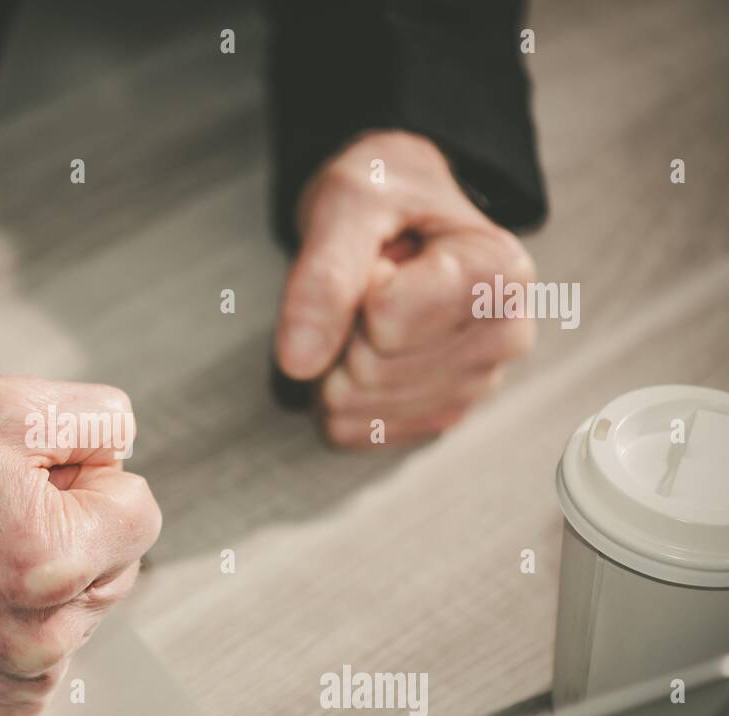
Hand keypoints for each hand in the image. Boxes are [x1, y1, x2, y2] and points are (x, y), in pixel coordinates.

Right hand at [0, 376, 160, 715]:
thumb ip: (90, 417)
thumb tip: (126, 446)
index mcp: (57, 557)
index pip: (141, 507)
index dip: (90, 478)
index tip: (42, 478)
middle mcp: (47, 631)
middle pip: (120, 560)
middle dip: (76, 526)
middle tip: (4, 511)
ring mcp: (25, 674)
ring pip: (88, 607)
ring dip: (55, 577)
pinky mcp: (1, 701)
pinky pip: (53, 656)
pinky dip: (27, 624)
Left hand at [275, 130, 537, 446]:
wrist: (401, 213)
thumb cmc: (386, 196)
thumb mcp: (347, 203)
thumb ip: (323, 276)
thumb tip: (298, 363)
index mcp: (500, 274)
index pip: (387, 320)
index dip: (360, 286)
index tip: (385, 258)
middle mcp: (505, 336)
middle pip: (369, 370)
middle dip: (344, 326)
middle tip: (369, 285)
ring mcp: (475, 385)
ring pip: (356, 406)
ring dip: (335, 359)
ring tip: (369, 314)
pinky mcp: (438, 417)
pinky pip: (352, 431)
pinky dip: (335, 394)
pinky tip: (365, 349)